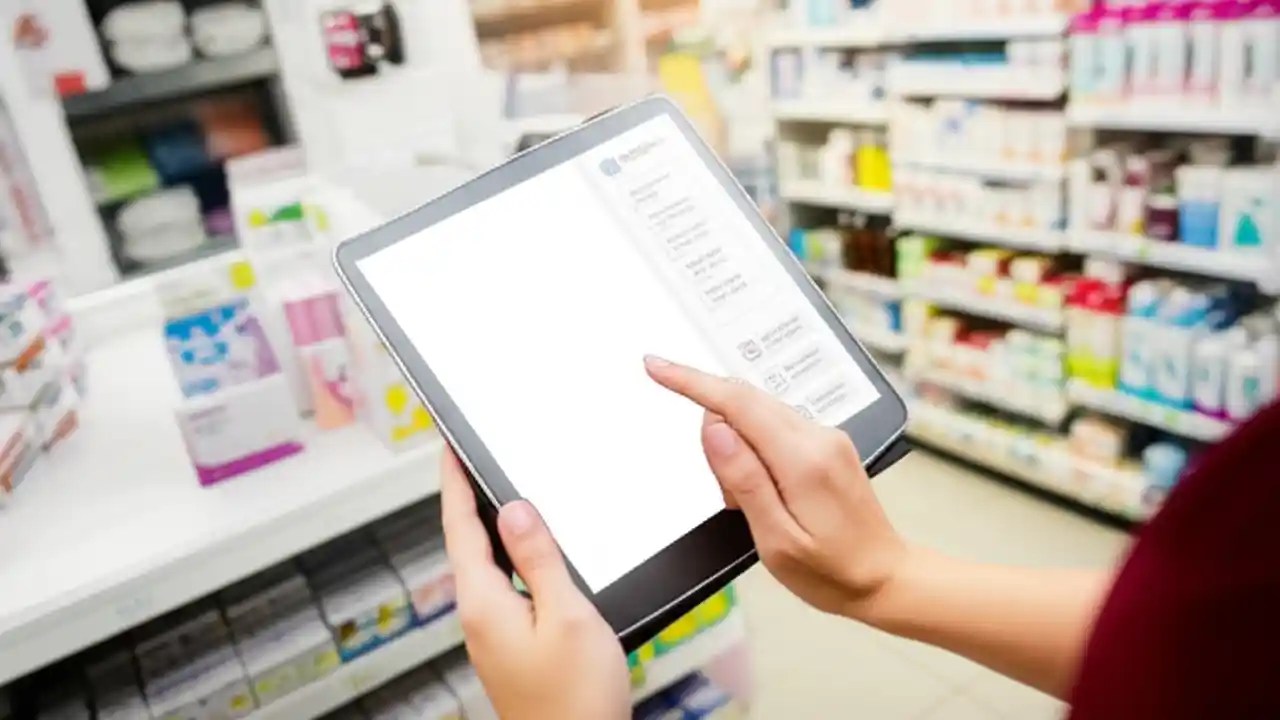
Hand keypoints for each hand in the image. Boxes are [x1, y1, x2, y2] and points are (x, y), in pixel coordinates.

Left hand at [440, 448, 630, 719]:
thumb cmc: (577, 699)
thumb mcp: (568, 615)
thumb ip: (540, 559)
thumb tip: (516, 510)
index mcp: (484, 603)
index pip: (460, 526)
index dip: (454, 482)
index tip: (448, 446)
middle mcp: (480, 617)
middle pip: (467, 543)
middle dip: (468, 499)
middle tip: (469, 458)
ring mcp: (493, 634)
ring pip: (486, 566)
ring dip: (490, 528)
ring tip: (495, 492)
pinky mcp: (512, 647)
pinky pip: (503, 587)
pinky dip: (511, 558)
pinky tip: (530, 552)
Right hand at [645, 356, 906, 620]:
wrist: (886, 579)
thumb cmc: (833, 572)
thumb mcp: (776, 540)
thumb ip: (743, 479)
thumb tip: (714, 428)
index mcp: (804, 460)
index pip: (737, 402)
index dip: (691, 382)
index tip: (657, 366)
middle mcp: (819, 437)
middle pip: (744, 402)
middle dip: (717, 437)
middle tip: (731, 499)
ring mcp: (826, 437)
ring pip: (757, 415)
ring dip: (738, 451)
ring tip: (754, 507)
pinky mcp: (827, 443)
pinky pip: (774, 429)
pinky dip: (756, 454)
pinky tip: (768, 496)